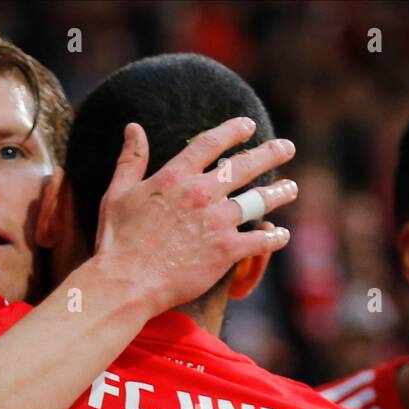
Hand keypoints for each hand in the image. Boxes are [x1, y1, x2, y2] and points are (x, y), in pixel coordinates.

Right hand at [91, 118, 297, 316]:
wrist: (128, 282)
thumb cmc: (118, 241)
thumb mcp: (117, 193)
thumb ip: (130, 160)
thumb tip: (133, 128)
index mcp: (175, 177)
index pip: (210, 144)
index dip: (232, 131)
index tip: (248, 125)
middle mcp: (201, 194)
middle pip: (244, 167)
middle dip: (269, 154)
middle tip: (287, 148)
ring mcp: (216, 222)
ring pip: (258, 201)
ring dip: (278, 193)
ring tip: (291, 188)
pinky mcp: (226, 251)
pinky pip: (259, 241)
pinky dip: (274, 237)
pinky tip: (282, 234)